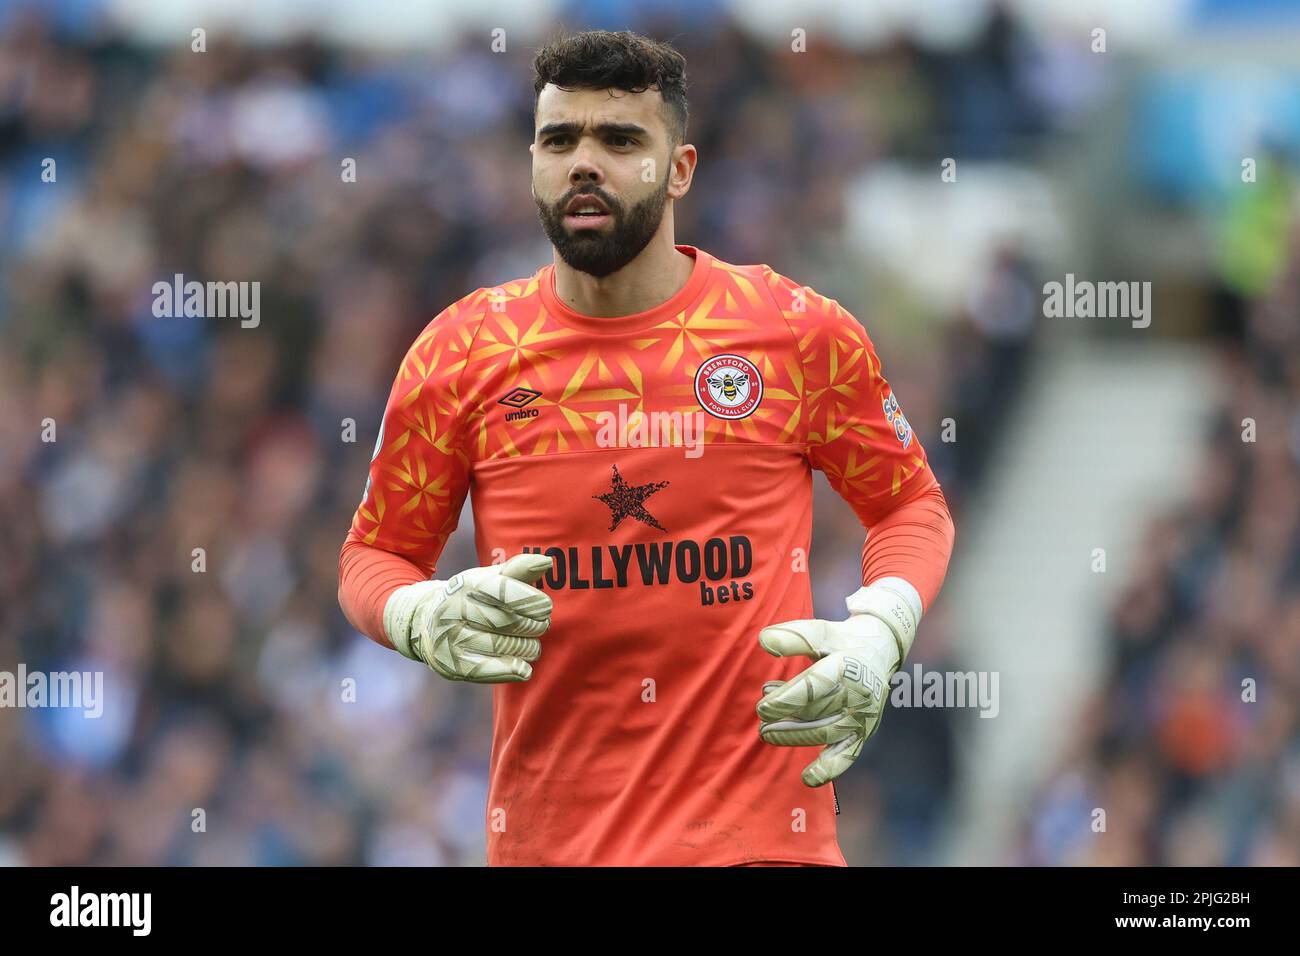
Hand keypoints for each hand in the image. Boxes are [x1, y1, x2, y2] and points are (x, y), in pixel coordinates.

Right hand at [383, 553, 553, 682]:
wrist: (425, 624)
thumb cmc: (470, 599)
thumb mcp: (489, 579)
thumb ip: (518, 570)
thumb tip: (546, 562)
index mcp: (466, 584)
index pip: (505, 591)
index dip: (532, 601)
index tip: (545, 607)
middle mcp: (454, 610)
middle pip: (509, 622)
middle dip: (534, 625)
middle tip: (541, 625)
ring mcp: (451, 639)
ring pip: (504, 647)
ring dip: (528, 648)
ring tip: (532, 645)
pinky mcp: (453, 665)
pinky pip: (489, 670)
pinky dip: (513, 670)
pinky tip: (523, 667)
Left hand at [755, 582, 918, 786]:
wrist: (882, 650)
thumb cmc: (843, 642)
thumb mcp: (820, 631)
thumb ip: (793, 636)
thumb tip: (764, 641)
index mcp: (848, 665)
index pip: (814, 686)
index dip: (787, 698)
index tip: (764, 706)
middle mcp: (858, 693)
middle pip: (817, 711)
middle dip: (785, 717)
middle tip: (761, 718)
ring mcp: (862, 715)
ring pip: (825, 732)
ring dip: (794, 736)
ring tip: (767, 733)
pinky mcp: (864, 731)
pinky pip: (849, 754)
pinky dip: (830, 768)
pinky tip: (808, 779)